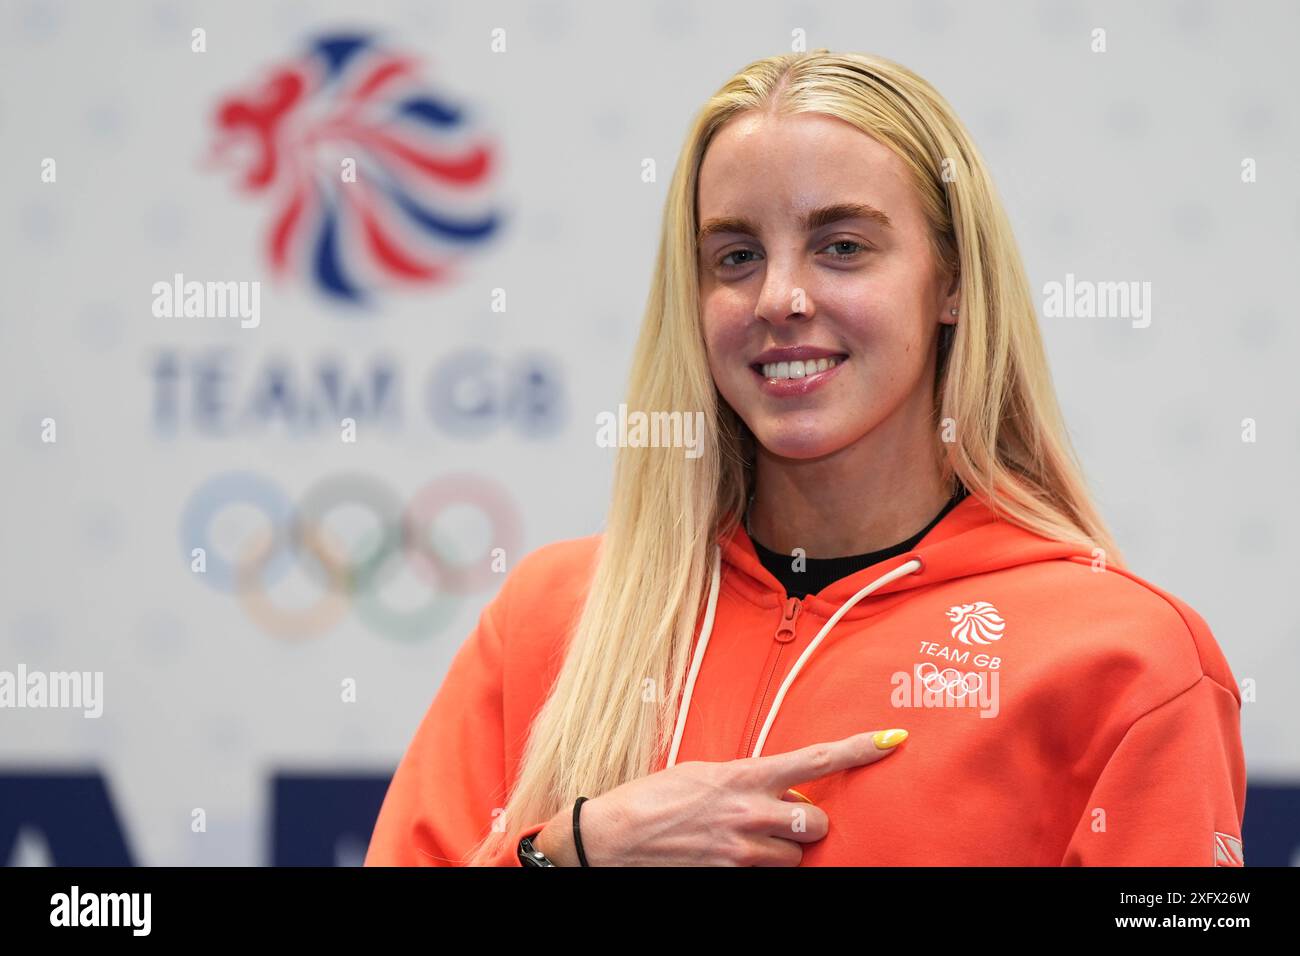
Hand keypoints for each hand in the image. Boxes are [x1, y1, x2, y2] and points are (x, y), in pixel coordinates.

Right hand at [532, 729, 907, 865]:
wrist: (612, 837)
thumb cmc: (654, 799)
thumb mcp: (703, 773)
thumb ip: (747, 780)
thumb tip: (781, 791)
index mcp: (743, 775)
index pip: (814, 760)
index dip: (857, 750)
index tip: (891, 739)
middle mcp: (749, 812)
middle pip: (814, 821)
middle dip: (803, 822)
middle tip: (772, 818)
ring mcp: (741, 850)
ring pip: (793, 856)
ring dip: (778, 850)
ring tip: (740, 840)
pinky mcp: (729, 878)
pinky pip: (766, 878)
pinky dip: (757, 869)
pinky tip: (729, 858)